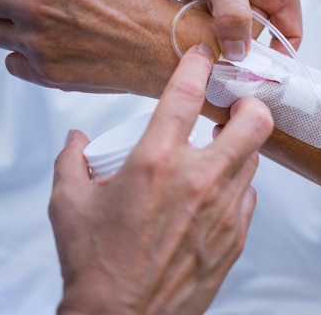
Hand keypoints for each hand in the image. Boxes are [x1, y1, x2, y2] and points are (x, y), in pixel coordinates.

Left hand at [0, 0, 213, 96]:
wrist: (166, 48)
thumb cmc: (141, 7)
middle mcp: (33, 3)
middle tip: (9, 5)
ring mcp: (36, 41)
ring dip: (10, 30)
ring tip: (40, 31)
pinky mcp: (46, 73)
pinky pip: (12, 63)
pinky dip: (25, 58)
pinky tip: (50, 52)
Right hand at [49, 44, 273, 314]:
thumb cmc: (93, 263)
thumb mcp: (67, 203)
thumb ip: (71, 161)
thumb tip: (77, 139)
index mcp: (155, 162)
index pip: (187, 94)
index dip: (199, 66)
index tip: (203, 56)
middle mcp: (197, 180)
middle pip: (253, 122)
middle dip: (249, 105)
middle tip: (233, 107)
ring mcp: (222, 210)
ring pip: (253, 159)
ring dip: (238, 148)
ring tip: (216, 152)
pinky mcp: (234, 237)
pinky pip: (247, 196)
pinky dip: (235, 187)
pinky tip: (213, 194)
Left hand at [143, 0, 301, 57]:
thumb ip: (234, 14)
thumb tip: (239, 55)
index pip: (289, 32)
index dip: (277, 55)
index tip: (257, 75)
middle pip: (250, 36)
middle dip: (230, 33)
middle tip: (213, 25)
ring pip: (221, 31)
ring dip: (205, 16)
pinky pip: (199, 21)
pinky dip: (189, 9)